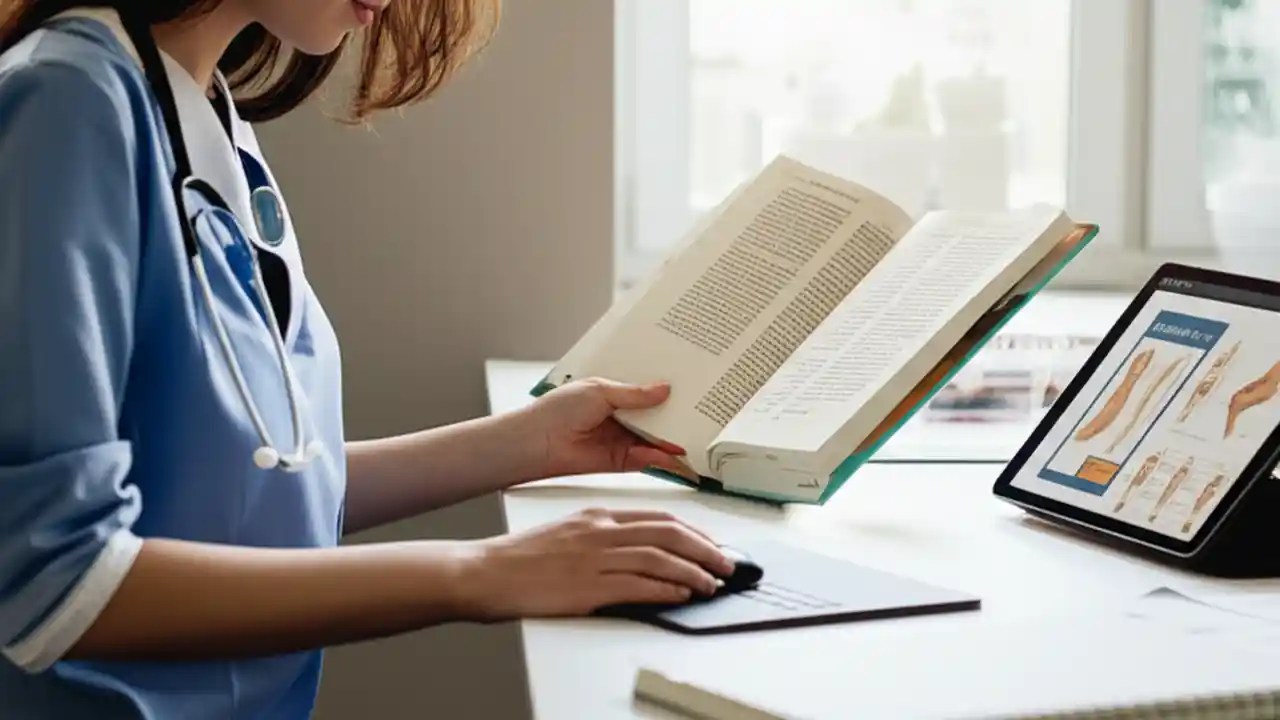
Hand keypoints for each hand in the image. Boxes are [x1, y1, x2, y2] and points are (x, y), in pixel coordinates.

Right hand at [457, 508, 735, 619]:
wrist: (486, 572)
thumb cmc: (522, 558)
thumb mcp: (567, 534)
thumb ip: (601, 537)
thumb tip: (636, 554)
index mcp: (597, 516)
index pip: (657, 518)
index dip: (692, 531)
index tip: (710, 543)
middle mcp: (601, 531)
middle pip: (668, 533)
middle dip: (705, 548)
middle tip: (727, 562)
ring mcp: (595, 558)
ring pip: (660, 557)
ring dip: (694, 571)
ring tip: (713, 582)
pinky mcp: (588, 586)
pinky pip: (640, 585)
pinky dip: (667, 589)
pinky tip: (683, 594)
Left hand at [520, 378, 690, 479]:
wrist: (537, 443)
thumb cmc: (559, 410)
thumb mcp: (600, 392)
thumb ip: (635, 394)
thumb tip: (666, 389)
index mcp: (613, 393)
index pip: (646, 389)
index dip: (666, 387)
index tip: (690, 382)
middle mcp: (621, 416)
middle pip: (656, 415)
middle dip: (676, 413)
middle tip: (703, 408)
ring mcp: (623, 439)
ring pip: (656, 438)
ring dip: (674, 437)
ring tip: (698, 432)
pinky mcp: (623, 461)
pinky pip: (648, 458)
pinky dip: (662, 457)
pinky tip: (675, 453)